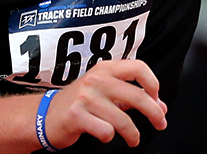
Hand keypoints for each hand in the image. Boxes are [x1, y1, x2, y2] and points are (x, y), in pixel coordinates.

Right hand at [39, 59, 167, 148]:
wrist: (46, 115)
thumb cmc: (81, 104)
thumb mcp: (105, 92)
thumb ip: (131, 97)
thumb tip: (160, 107)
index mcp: (106, 68)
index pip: (138, 67)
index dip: (153, 84)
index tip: (157, 99)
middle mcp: (96, 79)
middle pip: (137, 95)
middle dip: (154, 113)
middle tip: (161, 124)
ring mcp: (86, 97)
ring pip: (123, 119)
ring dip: (134, 134)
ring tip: (134, 139)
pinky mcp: (76, 115)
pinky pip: (105, 131)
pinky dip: (109, 137)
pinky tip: (105, 135)